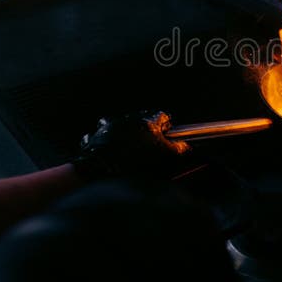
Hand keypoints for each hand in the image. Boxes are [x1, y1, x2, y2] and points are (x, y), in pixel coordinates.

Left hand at [72, 110, 192, 180]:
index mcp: (147, 121)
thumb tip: (185, 146)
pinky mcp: (96, 136)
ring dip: (122, 133)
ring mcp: (110, 126)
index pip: (162, 116)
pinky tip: (106, 151)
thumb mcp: (164, 155)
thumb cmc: (137, 159)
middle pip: (141, 120)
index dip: (166, 128)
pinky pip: (100, 136)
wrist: (104, 165)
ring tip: (125, 148)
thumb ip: (177, 149)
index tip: (166, 137)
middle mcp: (128, 119)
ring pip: (119, 126)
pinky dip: (103, 142)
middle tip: (147, 146)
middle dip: (145, 130)